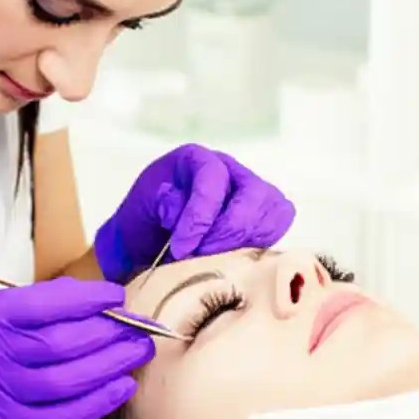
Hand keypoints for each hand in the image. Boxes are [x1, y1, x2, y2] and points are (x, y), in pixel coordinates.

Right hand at [0, 277, 153, 418]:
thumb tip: (90, 298)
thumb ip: (32, 304)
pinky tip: (120, 387)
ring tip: (138, 352)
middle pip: (62, 343)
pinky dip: (97, 403)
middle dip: (108, 332)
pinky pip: (63, 417)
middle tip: (138, 325)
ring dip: (110, 365)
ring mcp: (1, 395)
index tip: (116, 295)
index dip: (88, 299)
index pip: (45, 304)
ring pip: (67, 380)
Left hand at [93, 143, 295, 283]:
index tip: (182, 247)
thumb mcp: (139, 210)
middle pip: (253, 193)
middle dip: (228, 231)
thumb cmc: (143, 224)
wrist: (147, 242)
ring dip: (247, 240)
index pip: (212, 179)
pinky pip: (279, 225)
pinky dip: (262, 243)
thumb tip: (177, 208)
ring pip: (274, 209)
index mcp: (196, 159)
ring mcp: (250, 192)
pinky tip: (234, 258)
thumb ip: (159, 205)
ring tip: (217, 259)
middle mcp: (229, 170)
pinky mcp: (263, 216)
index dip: (200, 217)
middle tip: (202, 256)